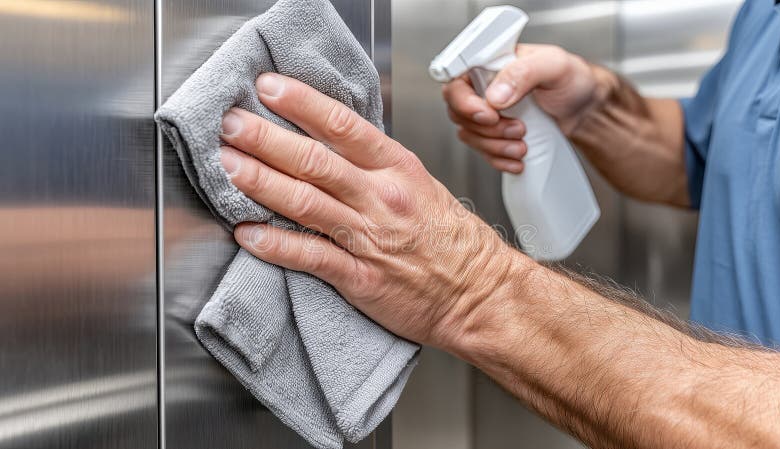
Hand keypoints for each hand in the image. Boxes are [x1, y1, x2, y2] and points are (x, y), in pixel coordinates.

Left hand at [217, 73, 525, 347]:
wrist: (477, 291)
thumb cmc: (449, 238)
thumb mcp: (419, 183)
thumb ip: (374, 163)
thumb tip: (329, 137)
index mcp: (396, 169)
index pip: (343, 126)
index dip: (302, 104)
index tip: (269, 88)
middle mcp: (381, 198)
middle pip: (315, 161)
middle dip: (267, 139)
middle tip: (232, 123)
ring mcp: (369, 238)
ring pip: (306, 203)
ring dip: (261, 182)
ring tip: (228, 165)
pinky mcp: (360, 277)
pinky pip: (311, 257)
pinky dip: (275, 245)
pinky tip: (246, 234)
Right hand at [442, 44, 598, 172]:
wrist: (587, 109)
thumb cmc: (572, 80)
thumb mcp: (553, 66)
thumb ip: (523, 73)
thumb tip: (495, 95)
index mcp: (490, 64)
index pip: (457, 82)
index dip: (465, 103)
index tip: (490, 115)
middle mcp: (484, 88)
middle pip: (459, 114)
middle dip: (488, 129)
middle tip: (517, 128)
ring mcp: (488, 113)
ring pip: (470, 135)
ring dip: (495, 146)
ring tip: (522, 143)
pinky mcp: (495, 134)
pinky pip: (483, 151)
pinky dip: (499, 159)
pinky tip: (517, 157)